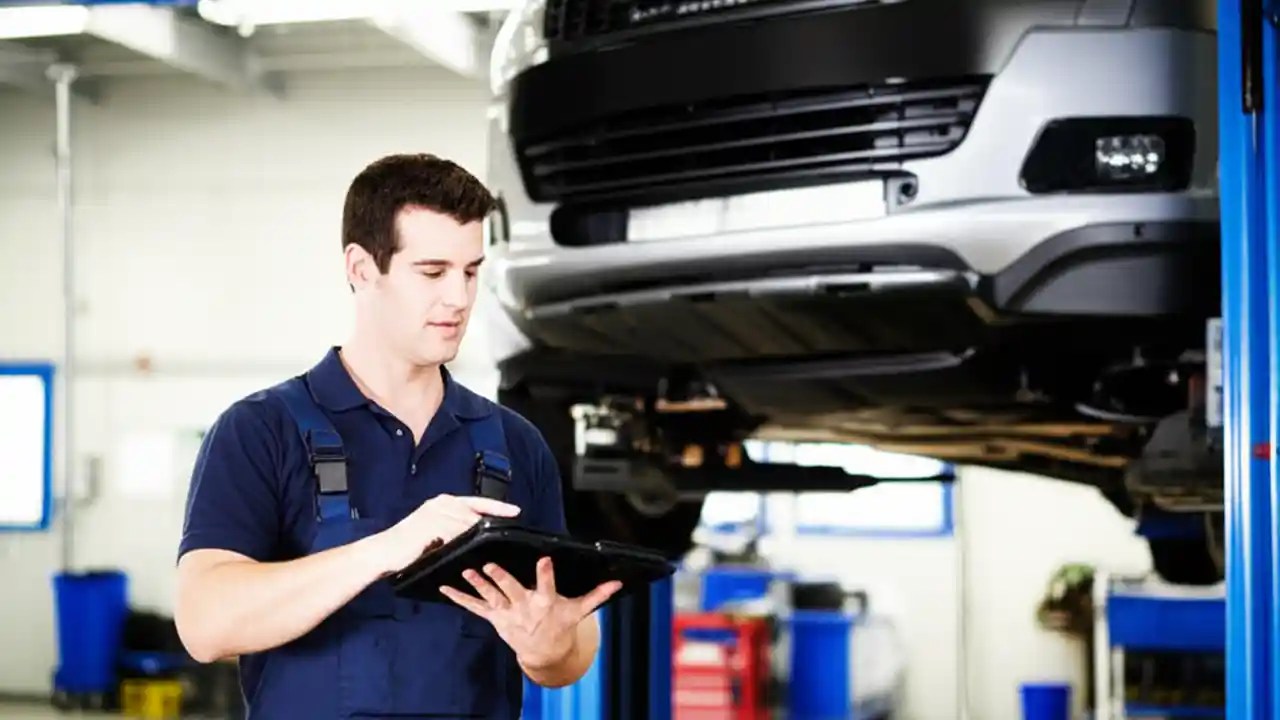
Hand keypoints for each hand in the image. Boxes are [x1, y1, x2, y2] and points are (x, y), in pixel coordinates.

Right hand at [370, 494, 520, 574]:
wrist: (384, 551)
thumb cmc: (408, 544)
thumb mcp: (434, 528)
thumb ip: (454, 526)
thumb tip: (476, 532)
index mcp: (444, 501)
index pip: (478, 501)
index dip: (498, 508)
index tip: (517, 512)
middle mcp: (443, 503)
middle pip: (476, 515)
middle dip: (490, 528)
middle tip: (507, 541)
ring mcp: (438, 514)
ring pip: (469, 527)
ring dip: (479, 541)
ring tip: (491, 553)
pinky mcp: (434, 526)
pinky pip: (457, 536)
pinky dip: (465, 546)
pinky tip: (472, 555)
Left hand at [440, 557, 621, 670]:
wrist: (544, 654)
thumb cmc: (561, 626)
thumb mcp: (579, 611)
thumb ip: (597, 594)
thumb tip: (617, 582)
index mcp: (546, 602)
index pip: (547, 584)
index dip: (545, 572)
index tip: (544, 558)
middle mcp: (525, 607)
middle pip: (512, 590)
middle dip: (501, 578)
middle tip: (490, 564)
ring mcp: (507, 613)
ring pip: (491, 596)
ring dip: (478, 584)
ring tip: (466, 571)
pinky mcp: (495, 618)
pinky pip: (475, 607)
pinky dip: (460, 598)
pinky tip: (446, 587)